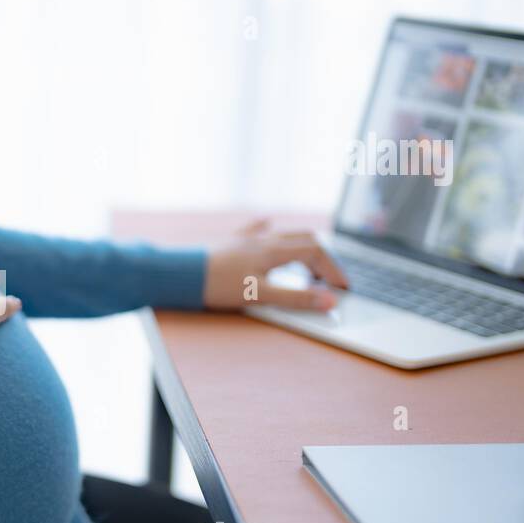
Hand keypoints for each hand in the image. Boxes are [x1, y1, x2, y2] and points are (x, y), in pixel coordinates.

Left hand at [202, 219, 348, 311]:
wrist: (180, 274)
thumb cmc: (217, 285)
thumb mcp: (261, 295)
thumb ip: (296, 298)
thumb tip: (329, 301)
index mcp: (273, 251)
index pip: (316, 253)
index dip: (334, 270)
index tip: (343, 288)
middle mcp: (263, 239)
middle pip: (304, 240)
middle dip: (322, 258)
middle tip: (329, 279)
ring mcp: (246, 238)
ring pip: (283, 235)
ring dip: (302, 246)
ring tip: (309, 263)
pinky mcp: (230, 242)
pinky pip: (254, 229)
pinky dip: (267, 227)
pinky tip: (267, 221)